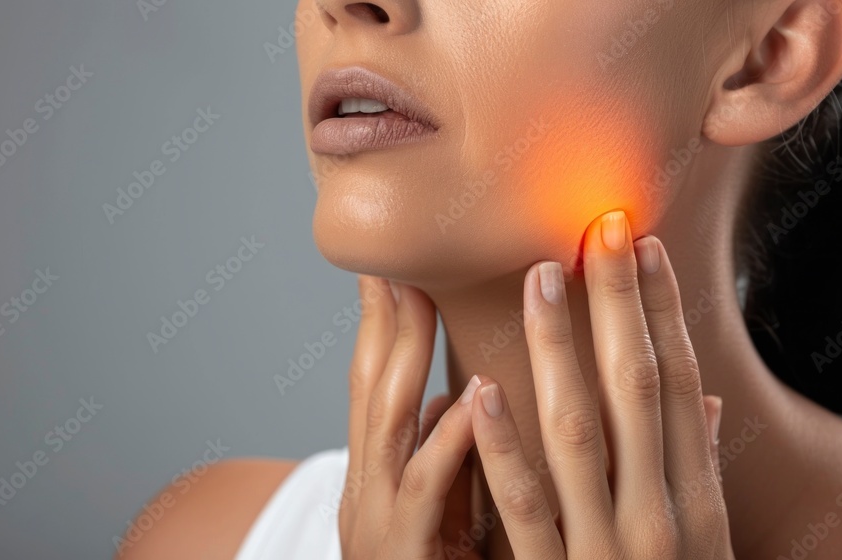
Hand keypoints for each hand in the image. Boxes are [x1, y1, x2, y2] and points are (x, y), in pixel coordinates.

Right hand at [339, 276, 482, 558]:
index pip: (371, 390)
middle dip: (382, 321)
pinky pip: (426, 487)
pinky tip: (474, 395)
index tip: (389, 275)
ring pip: (388, 424)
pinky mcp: (405, 552)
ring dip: (406, 354)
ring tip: (423, 296)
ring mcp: (378, 522)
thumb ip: (440, 465)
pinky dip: (448, 438)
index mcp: (373, 484)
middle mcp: (366, 494)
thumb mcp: (434, 519)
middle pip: (370, 390)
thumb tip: (448, 400)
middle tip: (395, 260)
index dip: (378, 329)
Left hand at [469, 210, 733, 558]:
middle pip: (635, 388)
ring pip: (578, 431)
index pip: (676, 383)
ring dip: (557, 351)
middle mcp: (659, 512)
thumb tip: (700, 401)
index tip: (639, 247)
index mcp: (694, 498)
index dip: (659, 312)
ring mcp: (608, 545)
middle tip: (594, 229)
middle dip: (615, 305)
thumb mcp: (702, 542)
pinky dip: (504, 446)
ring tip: (536, 280)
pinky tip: (483, 388)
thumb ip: (695, 470)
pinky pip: (525, 506)